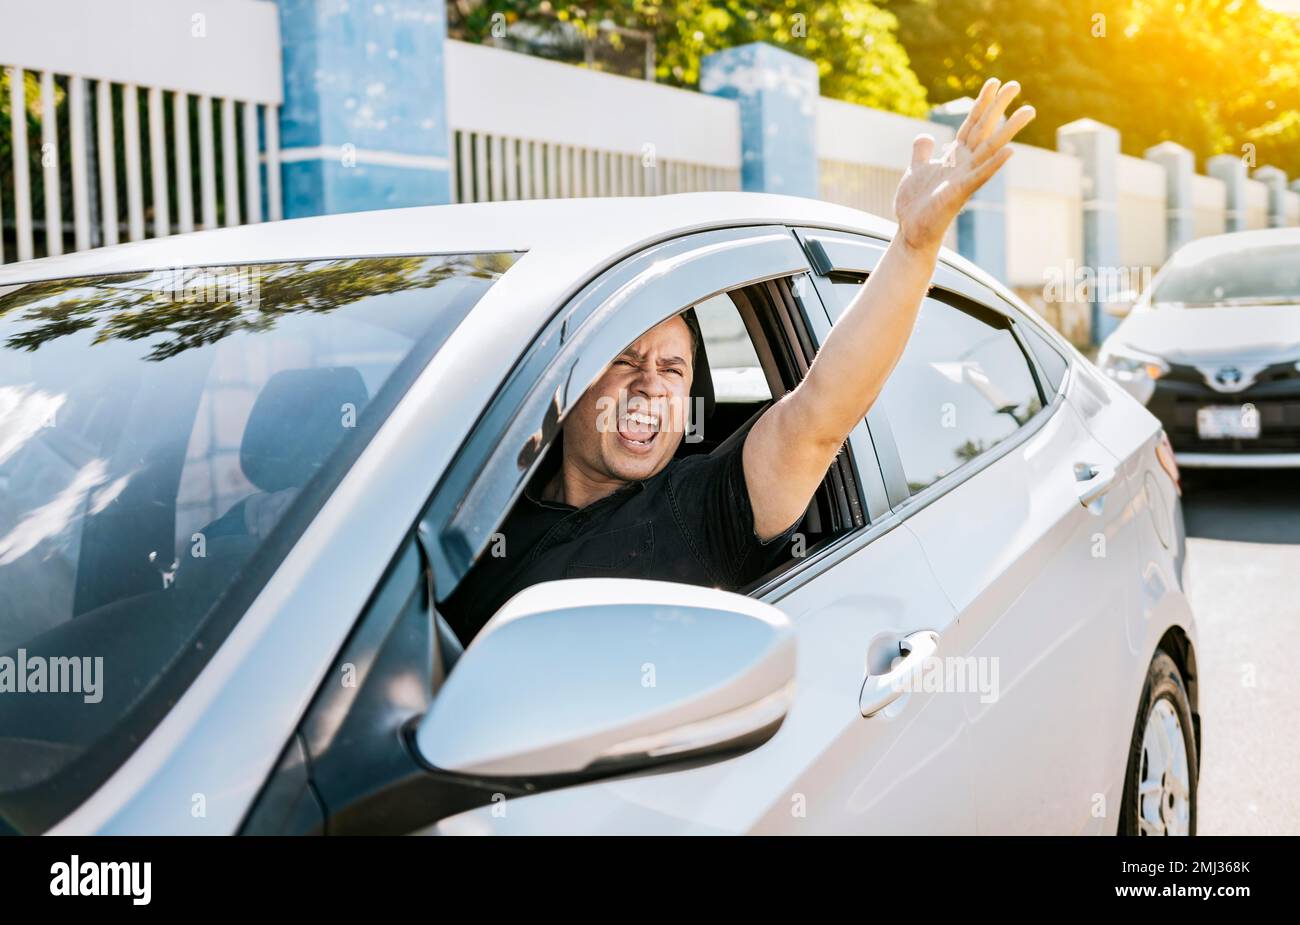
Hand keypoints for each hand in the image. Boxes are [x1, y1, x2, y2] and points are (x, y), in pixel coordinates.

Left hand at [893, 78, 1035, 253]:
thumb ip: (922, 152)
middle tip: (1016, 84)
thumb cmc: (916, 204)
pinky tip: (1011, 151)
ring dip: (1009, 130)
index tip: (994, 81)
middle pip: (984, 129)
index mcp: (954, 156)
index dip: (982, 102)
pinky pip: (980, 176)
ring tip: (1028, 111)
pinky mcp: (959, 193)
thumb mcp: (916, 169)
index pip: (971, 123)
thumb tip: (925, 136)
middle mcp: (964, 163)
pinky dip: (994, 164)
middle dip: (998, 106)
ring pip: (990, 149)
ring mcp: (964, 177)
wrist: (911, 231)